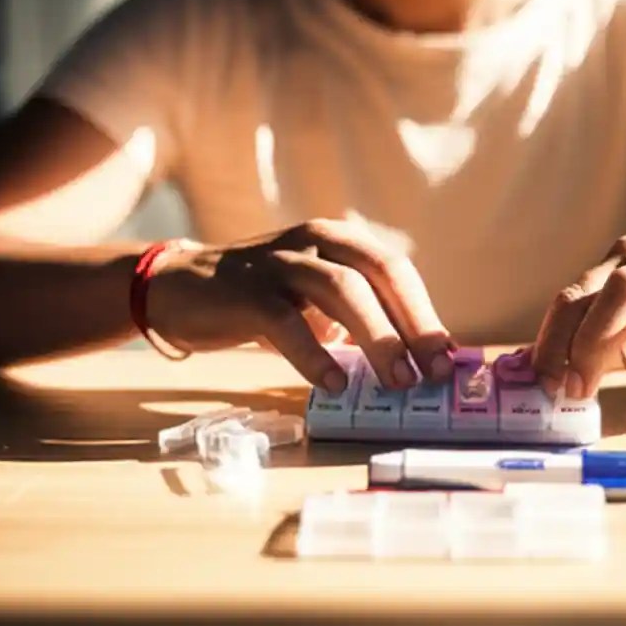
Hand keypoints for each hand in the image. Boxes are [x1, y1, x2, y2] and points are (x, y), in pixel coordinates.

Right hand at [147, 219, 455, 392]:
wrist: (178, 289)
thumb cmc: (261, 302)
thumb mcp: (316, 303)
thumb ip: (359, 322)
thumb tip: (416, 362)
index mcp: (339, 242)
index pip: (395, 271)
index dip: (426, 314)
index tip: (448, 361)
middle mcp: (314, 242)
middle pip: (378, 274)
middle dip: (413, 324)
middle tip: (433, 373)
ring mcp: (279, 263)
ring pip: (341, 290)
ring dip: (377, 336)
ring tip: (397, 380)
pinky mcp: (245, 292)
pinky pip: (286, 322)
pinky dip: (315, 354)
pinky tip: (334, 383)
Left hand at [531, 236, 625, 398]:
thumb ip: (608, 355)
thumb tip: (559, 381)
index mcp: (622, 266)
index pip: (570, 299)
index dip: (548, 341)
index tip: (539, 383)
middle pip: (587, 293)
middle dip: (565, 344)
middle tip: (562, 389)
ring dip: (599, 339)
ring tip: (591, 384)